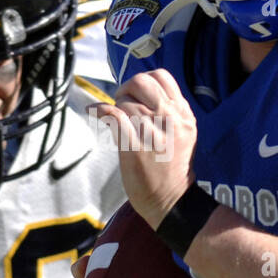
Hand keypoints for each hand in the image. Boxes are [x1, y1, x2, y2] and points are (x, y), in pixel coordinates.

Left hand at [89, 69, 196, 228]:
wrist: (172, 200)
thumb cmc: (172, 168)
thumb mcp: (182, 133)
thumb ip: (168, 112)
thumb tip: (140, 96)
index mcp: (183, 114)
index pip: (162, 77)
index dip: (144, 81)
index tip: (135, 95)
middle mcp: (170, 119)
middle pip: (142, 82)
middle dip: (126, 89)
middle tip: (121, 103)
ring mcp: (153, 132)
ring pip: (126, 102)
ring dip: (116, 109)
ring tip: (118, 123)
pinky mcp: (135, 146)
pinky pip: (114, 116)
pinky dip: (100, 111)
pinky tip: (94, 112)